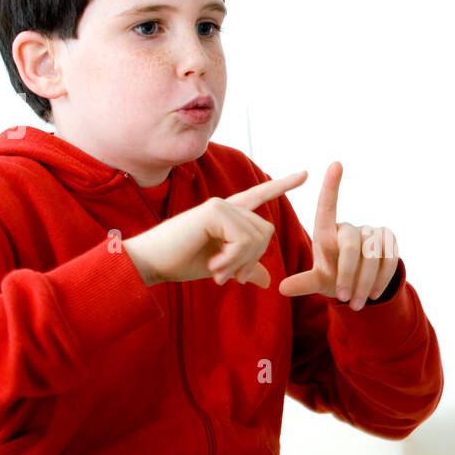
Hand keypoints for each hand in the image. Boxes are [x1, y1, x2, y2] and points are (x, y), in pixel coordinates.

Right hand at [124, 171, 307, 287]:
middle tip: (230, 276)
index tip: (305, 174)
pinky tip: (213, 266)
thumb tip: (268, 280)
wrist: (149, 263)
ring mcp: (219, 206)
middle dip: (252, 260)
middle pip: (265, 231)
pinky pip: (243, 240)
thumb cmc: (178, 263)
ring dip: (240, 263)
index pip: (258, 196)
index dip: (281, 185)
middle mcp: (225, 206)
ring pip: (257, 237)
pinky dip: (233, 259)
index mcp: (227, 215)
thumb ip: (244, 269)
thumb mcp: (219, 268)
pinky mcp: (213, 212)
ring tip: (216, 271)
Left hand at [279, 162, 399, 309]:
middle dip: (347, 273)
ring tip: (355, 303)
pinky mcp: (389, 239)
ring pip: (372, 256)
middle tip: (343, 298)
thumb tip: (280, 288)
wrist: (359, 285)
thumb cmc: (333, 277)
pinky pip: (389, 259)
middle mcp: (349, 227)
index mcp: (327, 231)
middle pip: (351, 244)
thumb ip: (303, 283)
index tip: (335, 164)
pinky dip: (381, 279)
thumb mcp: (317, 281)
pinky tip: (372, 294)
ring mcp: (371, 231)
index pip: (327, 206)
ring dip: (364, 283)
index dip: (331, 186)